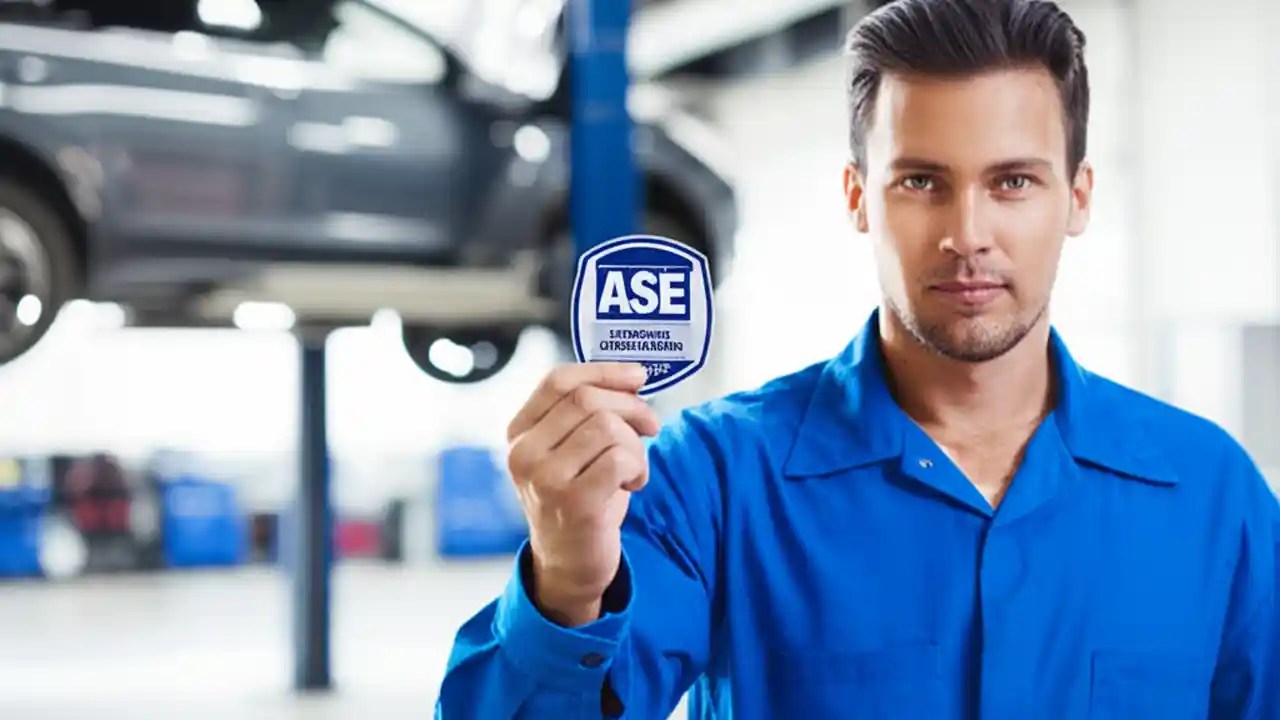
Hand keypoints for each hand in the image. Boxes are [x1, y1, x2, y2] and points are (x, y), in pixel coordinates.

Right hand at [506, 362, 660, 625]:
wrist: (570, 565)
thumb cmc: (579, 498)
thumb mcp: (572, 450)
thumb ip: (589, 413)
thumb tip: (632, 378)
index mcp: (519, 434)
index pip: (558, 381)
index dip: (603, 372)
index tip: (638, 376)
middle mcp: (523, 454)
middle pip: (588, 400)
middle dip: (631, 407)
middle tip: (650, 425)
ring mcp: (545, 479)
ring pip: (607, 428)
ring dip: (635, 444)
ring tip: (632, 468)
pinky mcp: (574, 503)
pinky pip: (620, 458)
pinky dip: (638, 467)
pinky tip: (632, 485)